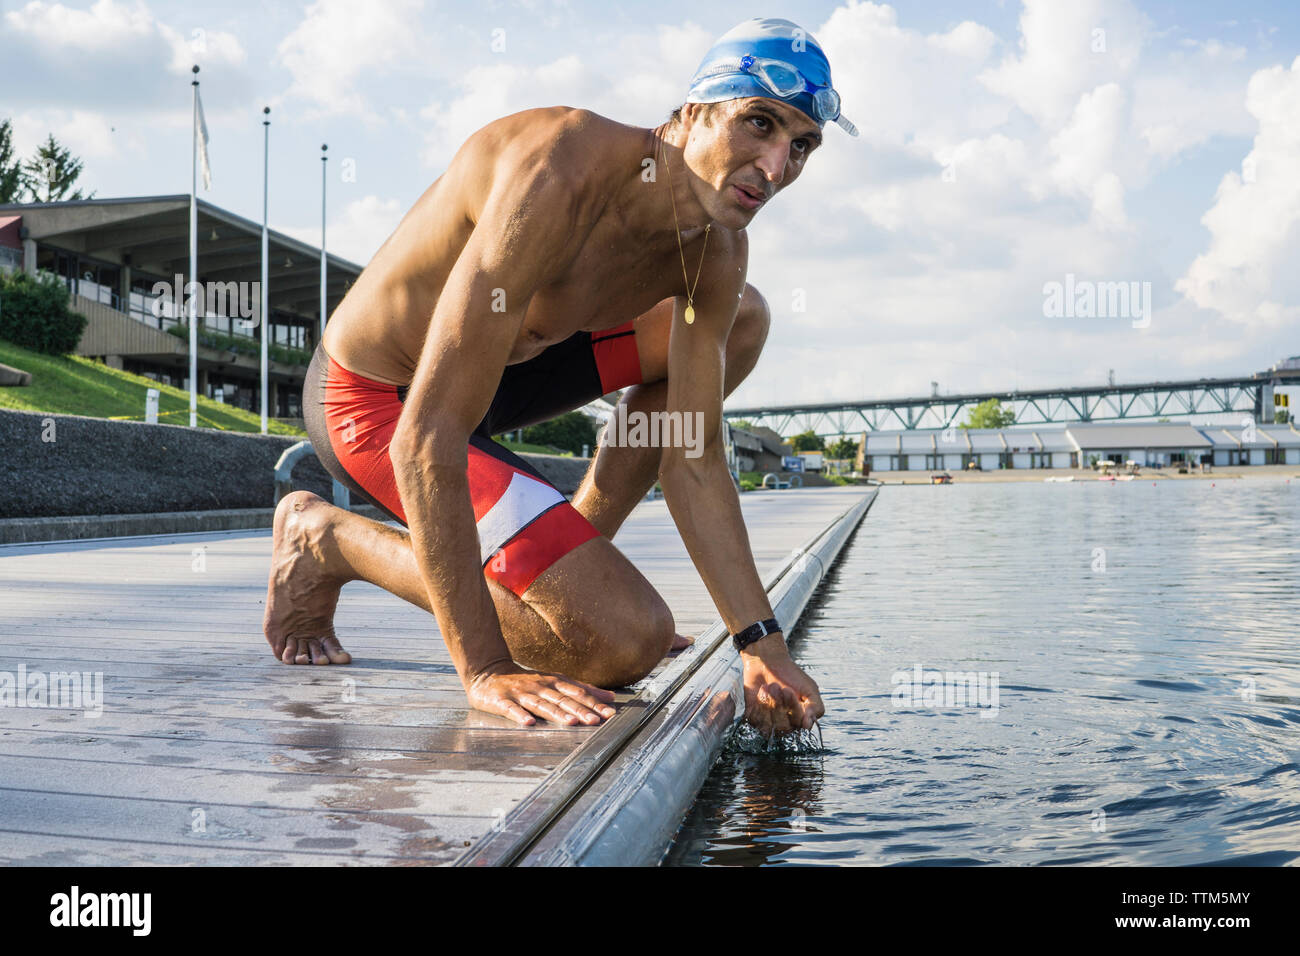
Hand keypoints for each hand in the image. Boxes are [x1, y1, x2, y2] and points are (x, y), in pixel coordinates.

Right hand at [467, 663, 616, 726]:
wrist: (487, 672)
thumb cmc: (526, 681)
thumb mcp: (555, 681)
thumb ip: (582, 689)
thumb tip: (611, 697)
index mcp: (554, 682)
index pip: (577, 692)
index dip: (594, 703)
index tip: (610, 713)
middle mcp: (540, 686)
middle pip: (562, 699)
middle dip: (580, 710)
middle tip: (596, 721)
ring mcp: (521, 693)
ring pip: (541, 704)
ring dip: (556, 714)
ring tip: (571, 722)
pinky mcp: (501, 701)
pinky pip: (511, 709)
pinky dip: (519, 715)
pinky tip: (528, 724)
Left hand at [741, 634, 823, 734]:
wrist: (768, 662)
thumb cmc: (791, 675)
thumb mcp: (810, 689)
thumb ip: (816, 708)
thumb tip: (808, 725)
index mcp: (800, 719)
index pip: (798, 724)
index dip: (792, 707)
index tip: (788, 690)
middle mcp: (785, 724)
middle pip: (783, 727)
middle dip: (779, 704)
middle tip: (778, 686)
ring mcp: (769, 722)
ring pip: (769, 725)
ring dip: (769, 702)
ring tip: (770, 686)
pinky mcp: (755, 717)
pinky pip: (756, 720)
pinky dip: (759, 703)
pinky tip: (762, 691)